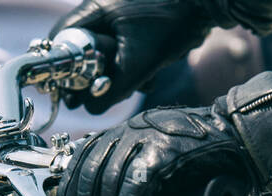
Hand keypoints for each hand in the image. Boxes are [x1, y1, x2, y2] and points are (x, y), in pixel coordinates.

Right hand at [52, 0, 215, 113]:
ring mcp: (121, 15)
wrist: (209, 3)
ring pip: (107, 55)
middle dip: (96, 75)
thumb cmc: (172, 22)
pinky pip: (126, 51)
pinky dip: (135, 66)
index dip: (65, 70)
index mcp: (94, 9)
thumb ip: (112, 89)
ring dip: (120, 75)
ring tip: (140, 81)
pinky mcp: (139, 24)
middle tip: (106, 92)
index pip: (62, 41)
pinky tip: (151, 75)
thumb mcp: (139, 62)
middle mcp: (103, 9)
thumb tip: (90, 108)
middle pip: (84, 51)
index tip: (74, 91)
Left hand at [53, 102, 258, 195]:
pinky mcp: (164, 148)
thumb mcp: (160, 181)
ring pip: (110, 184)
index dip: (69, 195)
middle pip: (92, 177)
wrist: (243, 143)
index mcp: (123, 134)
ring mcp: (145, 136)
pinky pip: (136, 186)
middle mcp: (129, 131)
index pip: (82, 162)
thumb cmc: (205, 164)